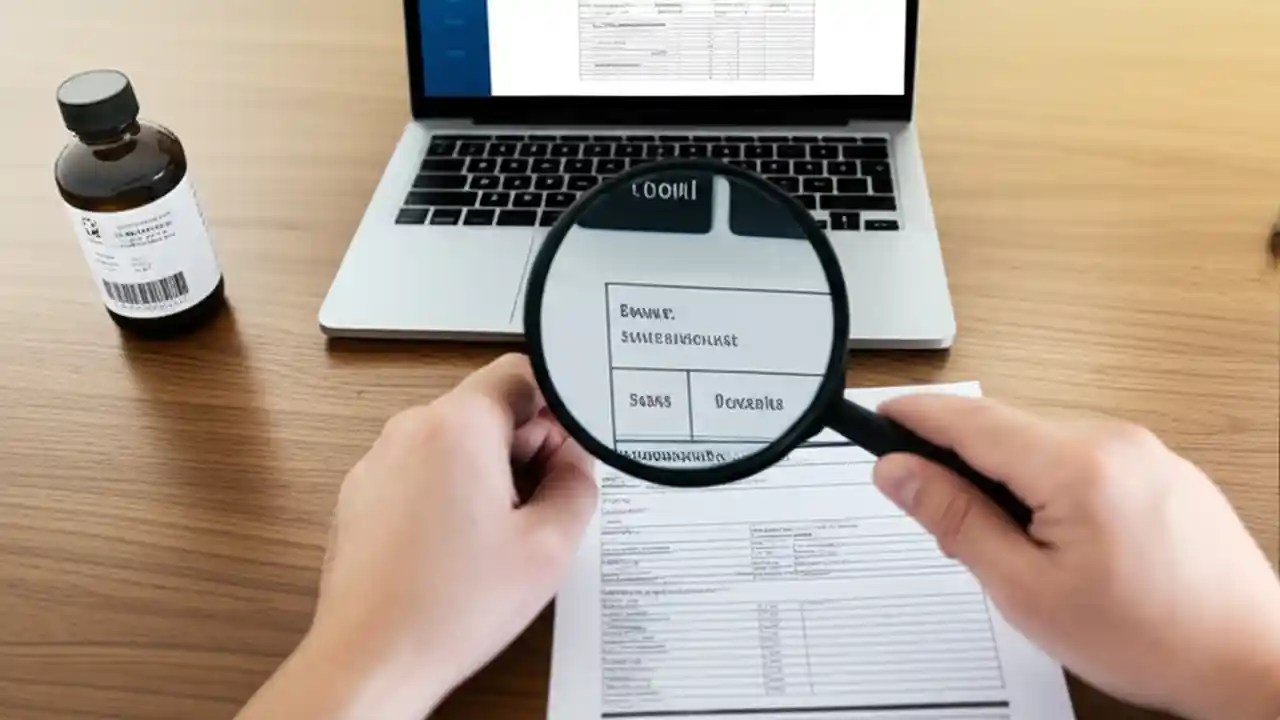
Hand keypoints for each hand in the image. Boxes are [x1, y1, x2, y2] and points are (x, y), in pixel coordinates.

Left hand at [237, 354, 597, 719]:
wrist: (372, 659)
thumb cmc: (450, 607)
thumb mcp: (549, 545)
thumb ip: (579, 484)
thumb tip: (575, 460)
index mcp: (458, 425)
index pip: (520, 373)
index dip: (558, 407)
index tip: (572, 447)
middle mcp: (410, 430)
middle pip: (487, 407)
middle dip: (526, 446)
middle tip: (545, 502)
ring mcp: (378, 461)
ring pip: (454, 441)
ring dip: (489, 472)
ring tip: (501, 535)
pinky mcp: (362, 494)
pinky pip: (421, 471)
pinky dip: (450, 493)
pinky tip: (462, 548)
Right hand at [872, 395, 1279, 719]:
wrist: (1251, 661)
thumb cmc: (1151, 637)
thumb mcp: (1025, 588)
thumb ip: (954, 520)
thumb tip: (898, 472)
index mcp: (1075, 464)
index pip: (968, 420)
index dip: (914, 416)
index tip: (876, 417)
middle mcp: (1114, 439)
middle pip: (1004, 431)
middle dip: (963, 470)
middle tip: (948, 532)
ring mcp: (1144, 450)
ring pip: (1042, 446)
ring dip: (1009, 482)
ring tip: (1017, 554)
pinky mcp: (1162, 467)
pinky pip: (1083, 458)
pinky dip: (1051, 486)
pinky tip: (1062, 544)